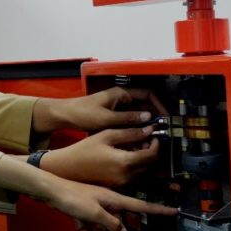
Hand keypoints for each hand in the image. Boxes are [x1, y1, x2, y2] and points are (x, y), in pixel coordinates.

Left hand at [33, 87, 166, 133]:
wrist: (64, 115)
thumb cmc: (82, 113)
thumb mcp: (106, 118)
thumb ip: (128, 119)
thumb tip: (148, 118)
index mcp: (121, 93)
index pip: (147, 93)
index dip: (159, 104)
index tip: (165, 116)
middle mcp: (121, 98)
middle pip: (145, 104)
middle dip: (155, 115)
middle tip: (162, 129)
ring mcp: (118, 106)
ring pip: (138, 113)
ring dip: (146, 122)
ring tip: (153, 135)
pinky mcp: (113, 115)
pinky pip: (130, 119)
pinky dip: (136, 126)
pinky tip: (140, 137)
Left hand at [40, 174, 176, 230]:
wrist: (50, 190)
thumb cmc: (71, 197)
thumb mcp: (94, 213)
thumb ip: (111, 223)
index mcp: (114, 199)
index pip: (141, 206)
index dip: (158, 210)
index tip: (174, 211)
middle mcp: (109, 202)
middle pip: (120, 225)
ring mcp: (98, 206)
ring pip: (105, 227)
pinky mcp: (87, 210)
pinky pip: (93, 225)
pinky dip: (87, 229)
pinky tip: (78, 228)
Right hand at [41, 131, 160, 186]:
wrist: (68, 168)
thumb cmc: (85, 149)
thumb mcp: (106, 135)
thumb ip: (130, 132)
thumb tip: (149, 129)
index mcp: (125, 162)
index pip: (152, 155)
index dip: (157, 144)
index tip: (153, 136)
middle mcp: (127, 176)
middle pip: (152, 165)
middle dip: (152, 151)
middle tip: (144, 140)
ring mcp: (123, 184)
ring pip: (145, 172)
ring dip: (145, 160)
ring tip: (134, 147)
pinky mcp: (118, 187)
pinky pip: (135, 177)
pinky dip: (136, 167)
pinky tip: (126, 157)